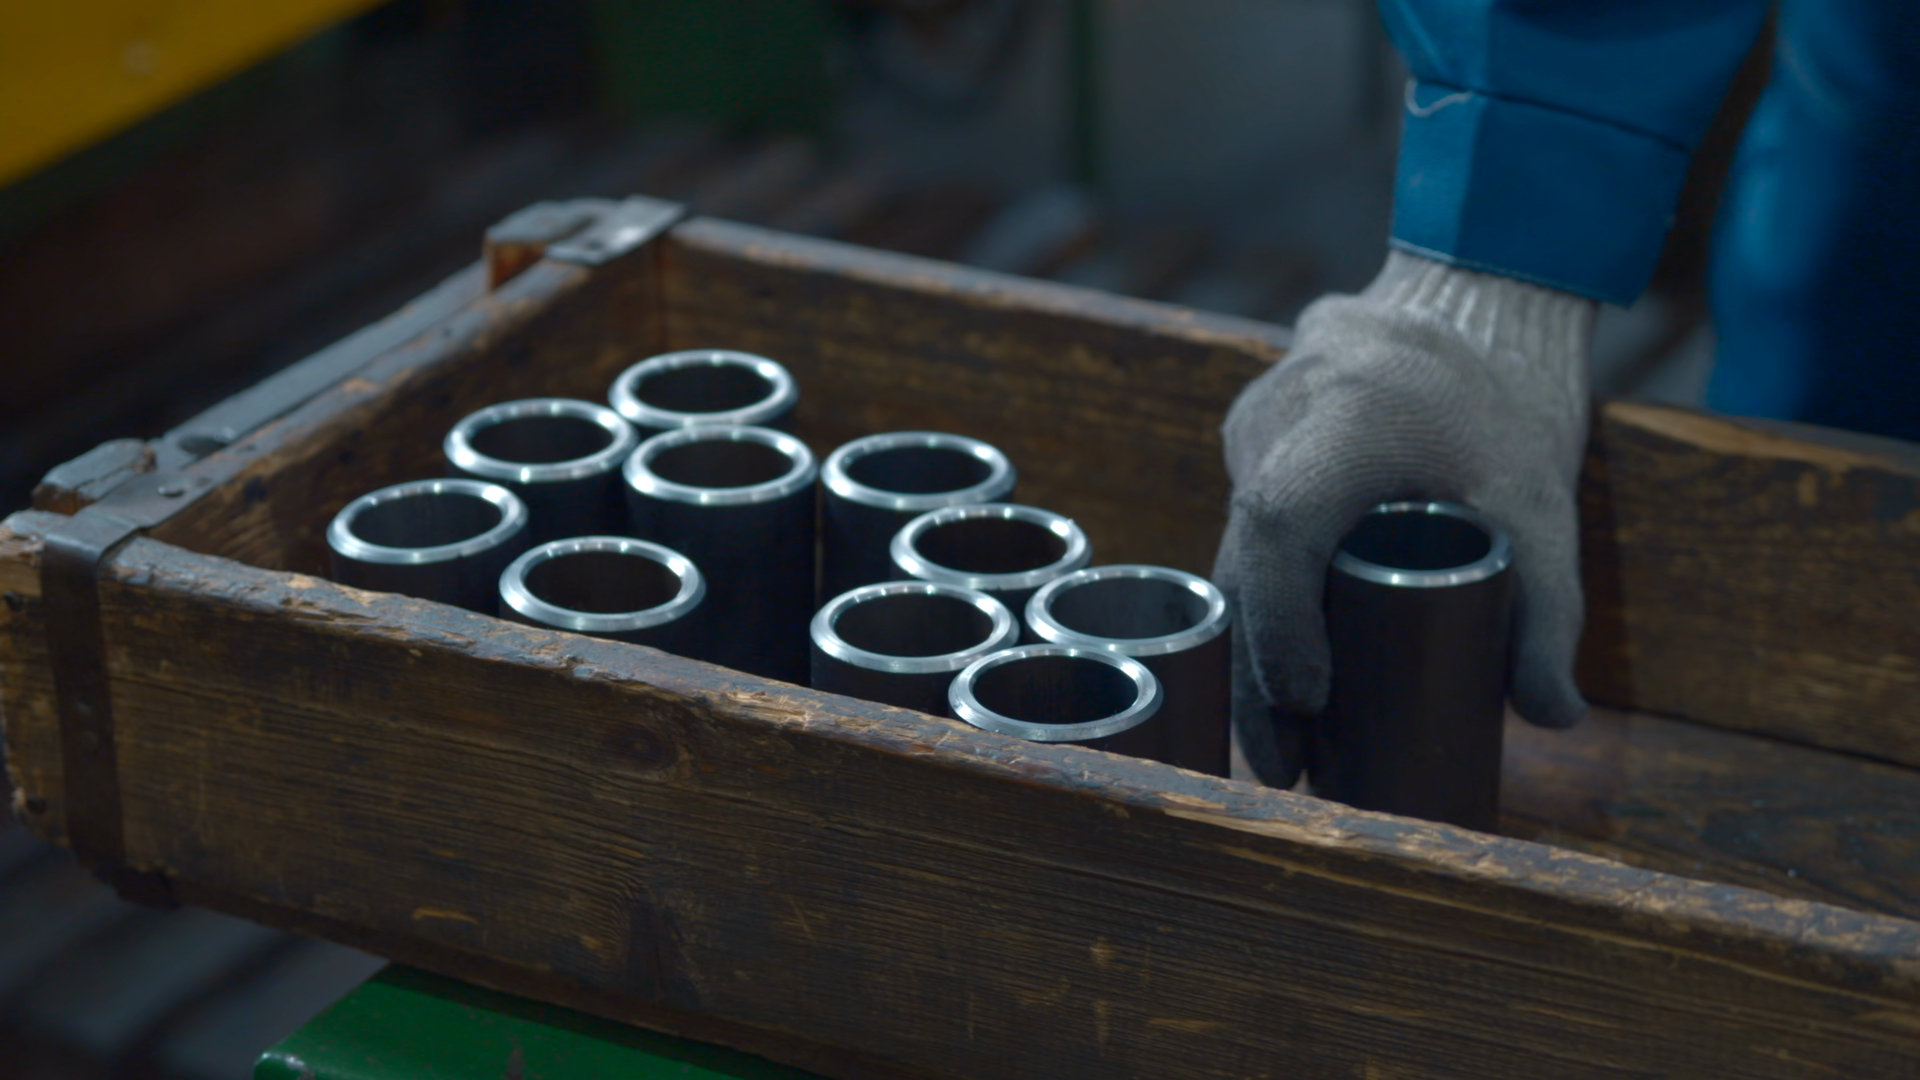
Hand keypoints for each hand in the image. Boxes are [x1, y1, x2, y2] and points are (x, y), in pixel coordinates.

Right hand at [1215, 252, 1595, 787]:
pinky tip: (1279, 666)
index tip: (1310, 705)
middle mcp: (1279, 416)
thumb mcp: (1543, 509)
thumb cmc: (1510, 403)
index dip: (1281, 624)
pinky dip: (1260, 598)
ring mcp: (1252, 421)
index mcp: (1348, 419)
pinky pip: (1242, 526)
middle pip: (1243, 563)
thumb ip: (1550, 614)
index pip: (1282, 530)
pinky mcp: (1248, 433)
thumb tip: (1554, 720)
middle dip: (1260, 674)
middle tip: (1288, 765)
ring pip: (1234, 550)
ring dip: (1253, 645)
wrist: (1473, 300)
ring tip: (1283, 741)